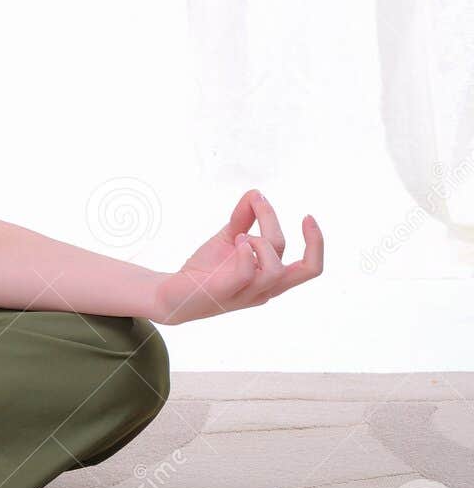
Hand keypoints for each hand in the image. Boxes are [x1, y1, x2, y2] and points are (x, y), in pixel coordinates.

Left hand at [153, 189, 323, 324]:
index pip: (309, 268)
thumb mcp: (228, 239)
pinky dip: (245, 252)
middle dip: (303, 237)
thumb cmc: (204, 269)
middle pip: (305, 269)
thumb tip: (255, 193)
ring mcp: (246, 294)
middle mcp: (264, 289)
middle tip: (279, 211)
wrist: (171, 292)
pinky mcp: (224, 292)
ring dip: (262, 241)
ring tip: (240, 234)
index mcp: (270, 278)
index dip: (316, 243)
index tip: (307, 216)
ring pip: (275, 269)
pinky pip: (246, 274)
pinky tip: (235, 241)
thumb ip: (243, 218)